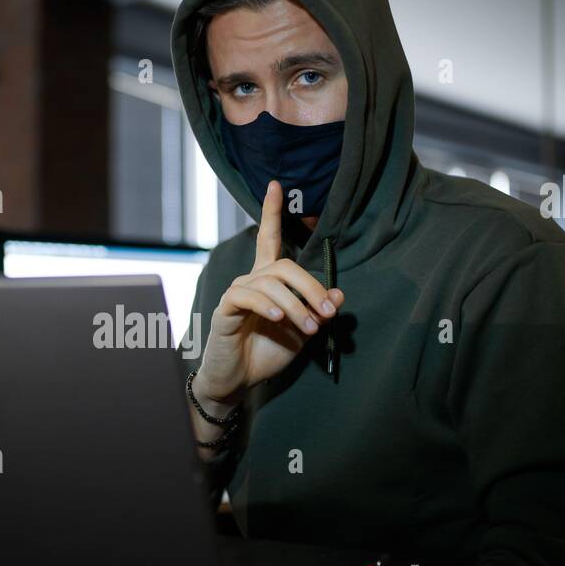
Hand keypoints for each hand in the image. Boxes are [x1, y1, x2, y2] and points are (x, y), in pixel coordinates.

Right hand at [192, 180, 343, 410]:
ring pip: (271, 283)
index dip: (272, 212)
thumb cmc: (268, 352)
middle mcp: (251, 279)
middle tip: (326, 313)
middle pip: (284, 266)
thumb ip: (318, 312)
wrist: (239, 380)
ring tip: (309, 328)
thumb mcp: (302, 332)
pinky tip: (278, 320)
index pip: (268, 238)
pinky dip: (268, 306)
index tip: (276, 185)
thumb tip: (339, 295)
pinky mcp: (226, 309)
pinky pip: (248, 296)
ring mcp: (237, 292)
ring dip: (296, 305)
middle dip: (311, 287)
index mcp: (267, 280)